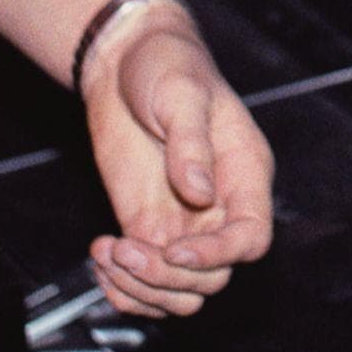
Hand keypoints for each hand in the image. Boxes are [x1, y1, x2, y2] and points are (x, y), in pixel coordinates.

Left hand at [82, 19, 276, 318]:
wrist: (125, 60)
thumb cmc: (167, 64)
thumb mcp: (181, 95)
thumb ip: (191, 143)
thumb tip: (200, 194)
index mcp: (244, 175)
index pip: (251, 239)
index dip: (219, 256)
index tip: (174, 251)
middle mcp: (219, 208)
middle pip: (213, 277)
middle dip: (167, 276)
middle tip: (125, 248)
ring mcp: (183, 223)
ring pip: (181, 291)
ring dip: (144, 290)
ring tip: (109, 254)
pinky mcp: (147, 227)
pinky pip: (145, 281)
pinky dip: (123, 287)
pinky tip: (101, 257)